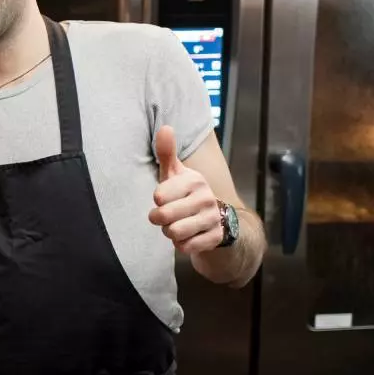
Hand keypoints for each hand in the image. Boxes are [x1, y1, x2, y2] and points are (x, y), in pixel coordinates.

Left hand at [148, 125, 223, 254]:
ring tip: (176, 224)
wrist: (217, 219)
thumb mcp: (175, 173)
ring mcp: (213, 218)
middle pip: (163, 216)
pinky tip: (188, 236)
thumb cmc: (185, 193)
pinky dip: (181, 245)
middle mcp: (206, 198)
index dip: (156, 200)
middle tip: (166, 215)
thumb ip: (167, 153)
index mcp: (194, 180)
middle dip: (159, 219)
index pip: (158, 196)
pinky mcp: (216, 237)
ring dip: (169, 232)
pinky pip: (186, 247)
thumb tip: (165, 127)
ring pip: (174, 233)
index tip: (164, 198)